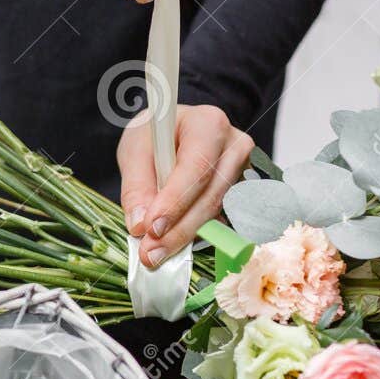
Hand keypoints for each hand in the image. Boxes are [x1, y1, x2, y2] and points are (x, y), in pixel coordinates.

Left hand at [118, 104, 254, 265]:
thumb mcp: (136, 150)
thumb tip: (139, 225)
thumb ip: (136, 186)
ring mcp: (242, 171)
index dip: (175, 201)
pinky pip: (218, 219)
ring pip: (215, 212)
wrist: (173, 132)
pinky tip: (171, 244)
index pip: (196, 168)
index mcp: (208, 125)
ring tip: (155, 253)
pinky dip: (193, 234)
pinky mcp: (239, 193)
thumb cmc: (155, 135)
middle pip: (210, 196)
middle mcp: (234, 147)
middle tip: (150, 253)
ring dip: (185, 236)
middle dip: (178, 229)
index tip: (151, 227)